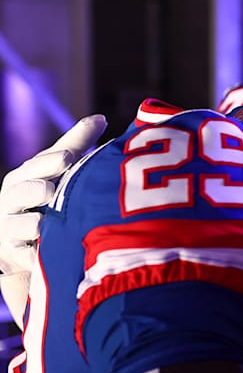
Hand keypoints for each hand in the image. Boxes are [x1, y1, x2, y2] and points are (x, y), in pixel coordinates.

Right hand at [0, 115, 106, 273]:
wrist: (21, 241)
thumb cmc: (45, 196)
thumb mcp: (58, 169)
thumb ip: (76, 143)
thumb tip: (100, 118)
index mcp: (26, 174)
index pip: (38, 164)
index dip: (52, 162)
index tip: (67, 158)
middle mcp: (13, 198)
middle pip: (28, 190)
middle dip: (41, 189)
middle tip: (51, 190)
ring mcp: (10, 225)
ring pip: (26, 222)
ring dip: (40, 223)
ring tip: (47, 223)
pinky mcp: (13, 252)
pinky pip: (26, 253)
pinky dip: (36, 253)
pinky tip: (45, 253)